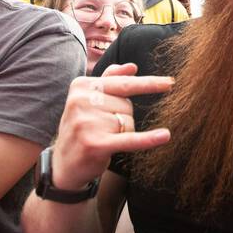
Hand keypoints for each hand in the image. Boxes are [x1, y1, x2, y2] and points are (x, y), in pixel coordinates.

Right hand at [51, 62, 172, 190]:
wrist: (63, 165)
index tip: (169, 83)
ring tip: (103, 139)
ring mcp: (87, 123)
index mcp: (81, 86)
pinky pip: (130, 139)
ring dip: (123, 133)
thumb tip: (132, 67)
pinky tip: (164, 136)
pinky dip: (148, 139)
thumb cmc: (81, 128)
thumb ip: (108, 80)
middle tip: (103, 128)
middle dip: (123, 118)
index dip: (148, 84)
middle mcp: (81, 101)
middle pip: (127, 105)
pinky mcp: (95, 144)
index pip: (123, 84)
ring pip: (128, 123)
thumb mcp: (88, 100)